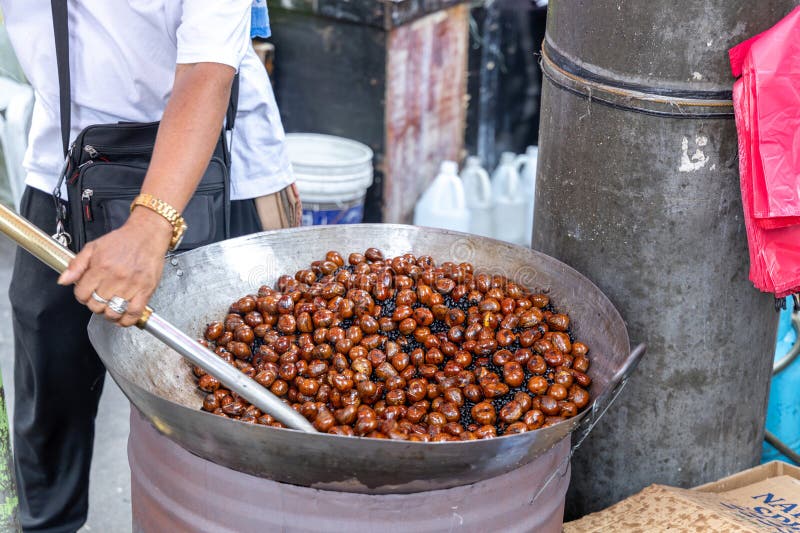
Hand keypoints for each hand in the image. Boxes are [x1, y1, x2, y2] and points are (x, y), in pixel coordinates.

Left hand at [57, 208, 172, 325]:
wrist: (147, 235)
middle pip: (96, 305)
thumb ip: (76, 264)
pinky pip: (134, 313)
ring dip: (108, 314)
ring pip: (113, 312)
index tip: (87, 293)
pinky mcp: (146, 291)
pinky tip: (122, 317)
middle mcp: (115, 278)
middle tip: (99, 298)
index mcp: (101, 267)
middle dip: (94, 304)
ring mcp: (131, 286)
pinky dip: (126, 320)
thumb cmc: (123, 240)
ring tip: (110, 307)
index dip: (82, 295)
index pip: (82, 293)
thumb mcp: (93, 247)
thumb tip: (63, 280)